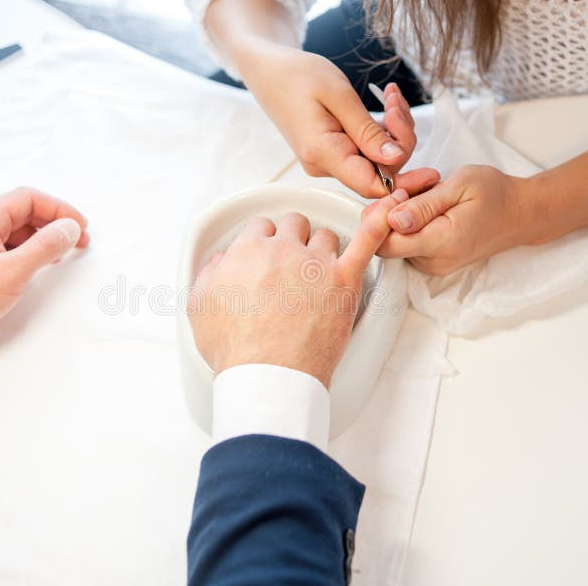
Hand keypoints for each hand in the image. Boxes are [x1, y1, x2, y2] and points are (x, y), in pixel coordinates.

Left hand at [0, 187, 88, 369]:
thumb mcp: (12, 272)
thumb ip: (45, 246)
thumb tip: (69, 227)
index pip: (28, 199)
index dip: (59, 209)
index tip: (80, 227)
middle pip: (21, 213)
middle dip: (53, 224)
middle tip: (77, 241)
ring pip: (13, 233)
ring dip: (40, 240)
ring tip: (60, 255)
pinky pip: (3, 250)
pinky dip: (25, 254)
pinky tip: (34, 268)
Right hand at [187, 189, 407, 386]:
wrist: (269, 376)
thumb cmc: (236, 349)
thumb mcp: (200, 306)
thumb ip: (209, 272)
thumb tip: (220, 259)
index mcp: (249, 250)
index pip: (261, 226)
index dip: (265, 241)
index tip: (268, 255)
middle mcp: (284, 249)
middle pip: (294, 225)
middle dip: (292, 239)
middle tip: (292, 264)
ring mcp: (317, 264)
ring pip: (325, 235)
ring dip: (321, 247)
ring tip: (319, 270)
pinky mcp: (345, 282)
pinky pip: (367, 241)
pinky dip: (376, 223)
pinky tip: (387, 210)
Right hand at [237, 43, 439, 197]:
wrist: (269, 71)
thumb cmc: (298, 76)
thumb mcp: (338, 95)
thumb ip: (367, 131)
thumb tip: (395, 160)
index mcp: (323, 154)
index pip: (371, 186)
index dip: (404, 185)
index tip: (431, 172)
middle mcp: (325, 165)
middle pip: (380, 172)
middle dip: (401, 140)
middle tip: (396, 102)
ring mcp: (329, 161)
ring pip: (377, 160)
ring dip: (394, 131)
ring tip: (389, 97)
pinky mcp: (334, 153)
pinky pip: (368, 151)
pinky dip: (382, 130)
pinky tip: (383, 105)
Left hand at [378, 165, 532, 274]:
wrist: (520, 213)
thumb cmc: (494, 193)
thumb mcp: (459, 186)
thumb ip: (423, 206)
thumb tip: (393, 220)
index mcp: (440, 242)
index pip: (385, 244)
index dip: (380, 217)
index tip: (398, 192)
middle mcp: (432, 261)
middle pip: (386, 244)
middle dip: (388, 214)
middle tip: (411, 187)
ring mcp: (432, 265)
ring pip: (395, 243)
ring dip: (399, 218)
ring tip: (426, 195)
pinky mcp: (432, 263)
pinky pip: (407, 245)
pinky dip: (409, 225)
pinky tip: (427, 209)